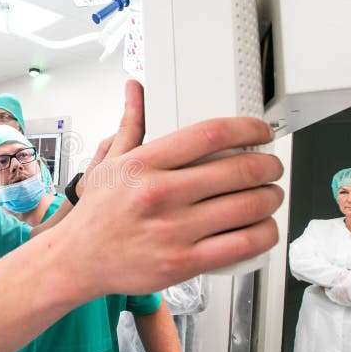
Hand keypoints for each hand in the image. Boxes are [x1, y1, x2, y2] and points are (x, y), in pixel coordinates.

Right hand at [58, 83, 283, 296]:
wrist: (78, 260)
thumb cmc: (97, 213)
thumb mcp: (109, 162)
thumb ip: (130, 124)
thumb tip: (135, 89)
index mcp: (144, 164)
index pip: (210, 134)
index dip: (248, 129)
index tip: (261, 132)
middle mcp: (160, 194)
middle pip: (239, 170)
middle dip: (269, 166)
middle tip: (271, 167)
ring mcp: (173, 230)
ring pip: (248, 207)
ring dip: (272, 198)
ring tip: (270, 196)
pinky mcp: (184, 262)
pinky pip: (243, 244)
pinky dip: (264, 233)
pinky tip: (263, 226)